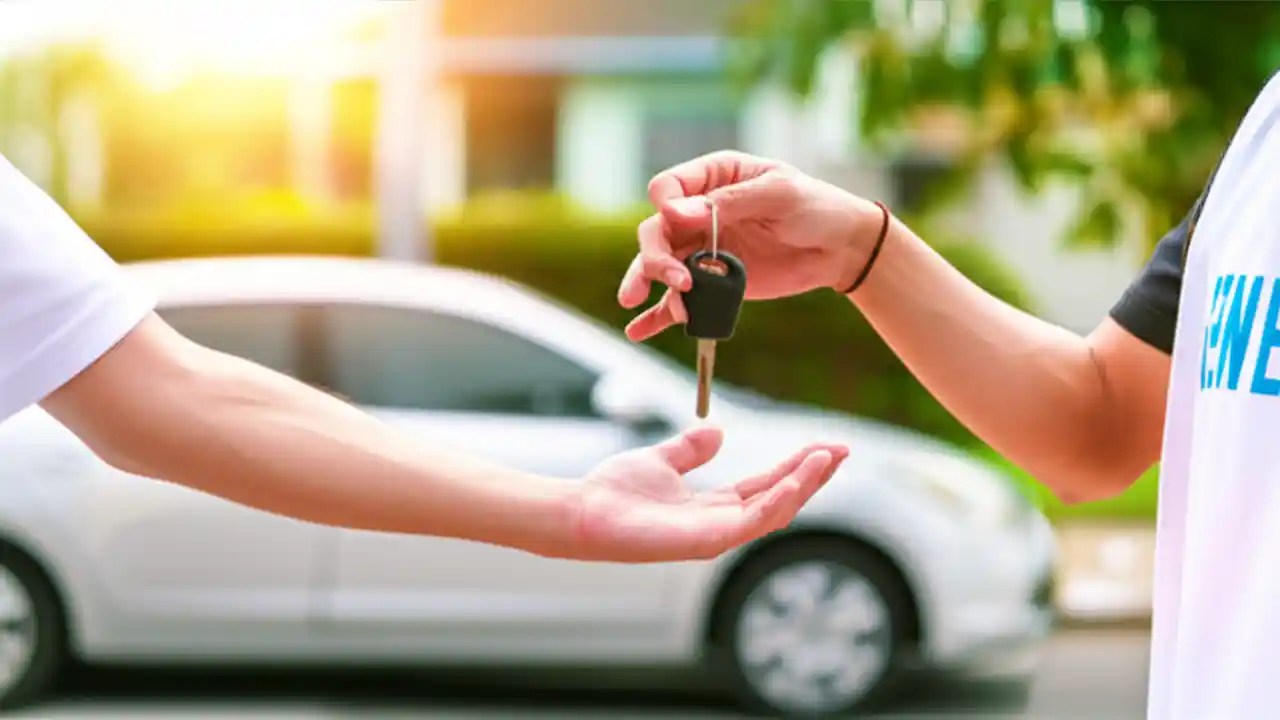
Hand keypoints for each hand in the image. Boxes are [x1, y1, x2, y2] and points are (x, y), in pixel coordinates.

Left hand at [569, 425, 847, 561]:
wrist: (583, 509)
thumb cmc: (615, 491)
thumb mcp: (661, 459)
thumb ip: (690, 448)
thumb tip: (717, 431)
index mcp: (713, 506)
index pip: (766, 485)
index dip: (797, 466)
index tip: (825, 445)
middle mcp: (720, 524)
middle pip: (780, 499)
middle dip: (812, 476)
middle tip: (842, 451)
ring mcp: (716, 536)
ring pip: (774, 512)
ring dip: (803, 485)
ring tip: (825, 458)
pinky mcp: (705, 542)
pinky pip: (751, 522)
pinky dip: (776, 500)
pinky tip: (794, 480)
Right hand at [618, 150, 885, 340]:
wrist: (841, 248)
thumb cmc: (815, 207)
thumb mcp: (778, 194)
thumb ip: (728, 203)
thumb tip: (675, 212)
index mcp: (713, 177)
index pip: (668, 187)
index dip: (667, 206)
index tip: (682, 222)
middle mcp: (698, 212)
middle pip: (655, 230)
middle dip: (656, 255)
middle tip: (677, 279)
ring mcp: (702, 248)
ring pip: (658, 264)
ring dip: (645, 280)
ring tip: (634, 300)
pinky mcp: (711, 282)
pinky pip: (678, 299)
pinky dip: (657, 315)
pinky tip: (638, 330)